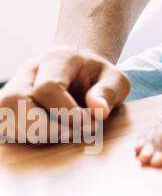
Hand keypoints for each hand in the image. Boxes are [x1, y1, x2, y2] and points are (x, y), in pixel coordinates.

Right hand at [1, 47, 129, 143]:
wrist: (80, 73)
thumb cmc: (97, 79)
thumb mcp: (115, 80)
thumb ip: (109, 92)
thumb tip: (99, 111)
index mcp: (58, 59)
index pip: (48, 87)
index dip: (67, 112)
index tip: (90, 125)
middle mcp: (28, 72)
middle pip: (15, 100)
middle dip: (43, 127)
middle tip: (72, 134)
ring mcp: (13, 88)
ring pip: (4, 115)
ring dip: (32, 134)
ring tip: (62, 135)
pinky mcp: (7, 107)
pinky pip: (4, 125)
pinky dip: (23, 136)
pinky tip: (47, 136)